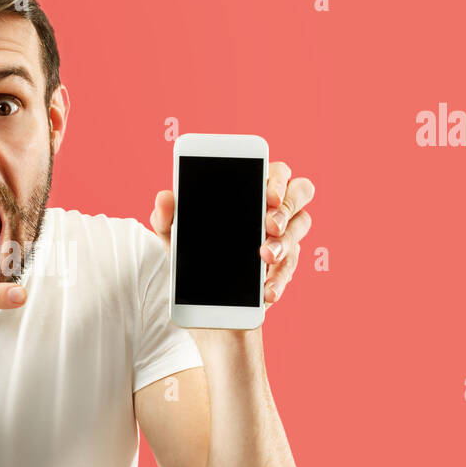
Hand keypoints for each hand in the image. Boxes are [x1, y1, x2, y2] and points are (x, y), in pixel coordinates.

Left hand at [150, 160, 314, 306]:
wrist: (200, 295)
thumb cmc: (192, 249)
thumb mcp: (173, 235)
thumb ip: (166, 217)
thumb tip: (165, 198)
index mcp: (251, 189)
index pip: (276, 171)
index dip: (278, 179)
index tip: (268, 195)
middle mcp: (274, 207)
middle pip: (300, 192)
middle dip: (287, 208)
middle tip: (270, 227)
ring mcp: (284, 235)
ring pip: (301, 227)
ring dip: (286, 243)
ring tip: (266, 258)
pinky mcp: (284, 264)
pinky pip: (291, 268)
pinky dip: (279, 279)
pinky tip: (266, 290)